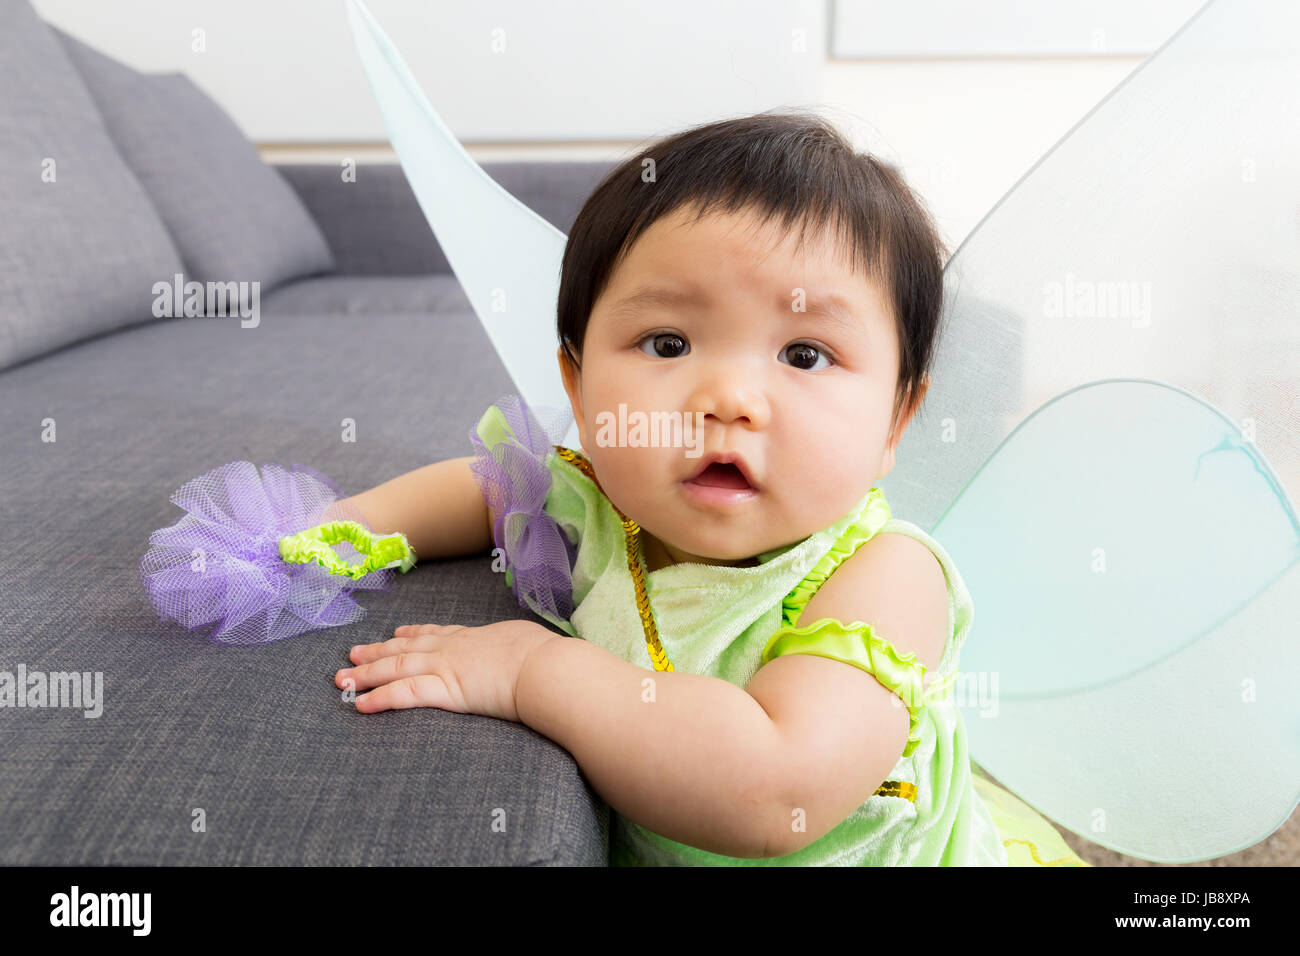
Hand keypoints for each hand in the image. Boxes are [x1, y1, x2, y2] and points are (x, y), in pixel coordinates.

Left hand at [333, 620, 559, 722]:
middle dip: (377, 652)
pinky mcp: (444, 690)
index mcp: (475, 637)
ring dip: (366, 674)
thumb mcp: (530, 643)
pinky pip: (403, 694)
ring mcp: (445, 666)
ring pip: (395, 667)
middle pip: (406, 647)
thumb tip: (531, 650)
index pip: (437, 632)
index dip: (413, 632)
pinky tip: (360, 704)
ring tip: (342, 678)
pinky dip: (379, 698)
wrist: (545, 667)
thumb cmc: (546, 657)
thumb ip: (519, 647)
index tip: (396, 633)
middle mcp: (453, 648)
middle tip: (353, 653)